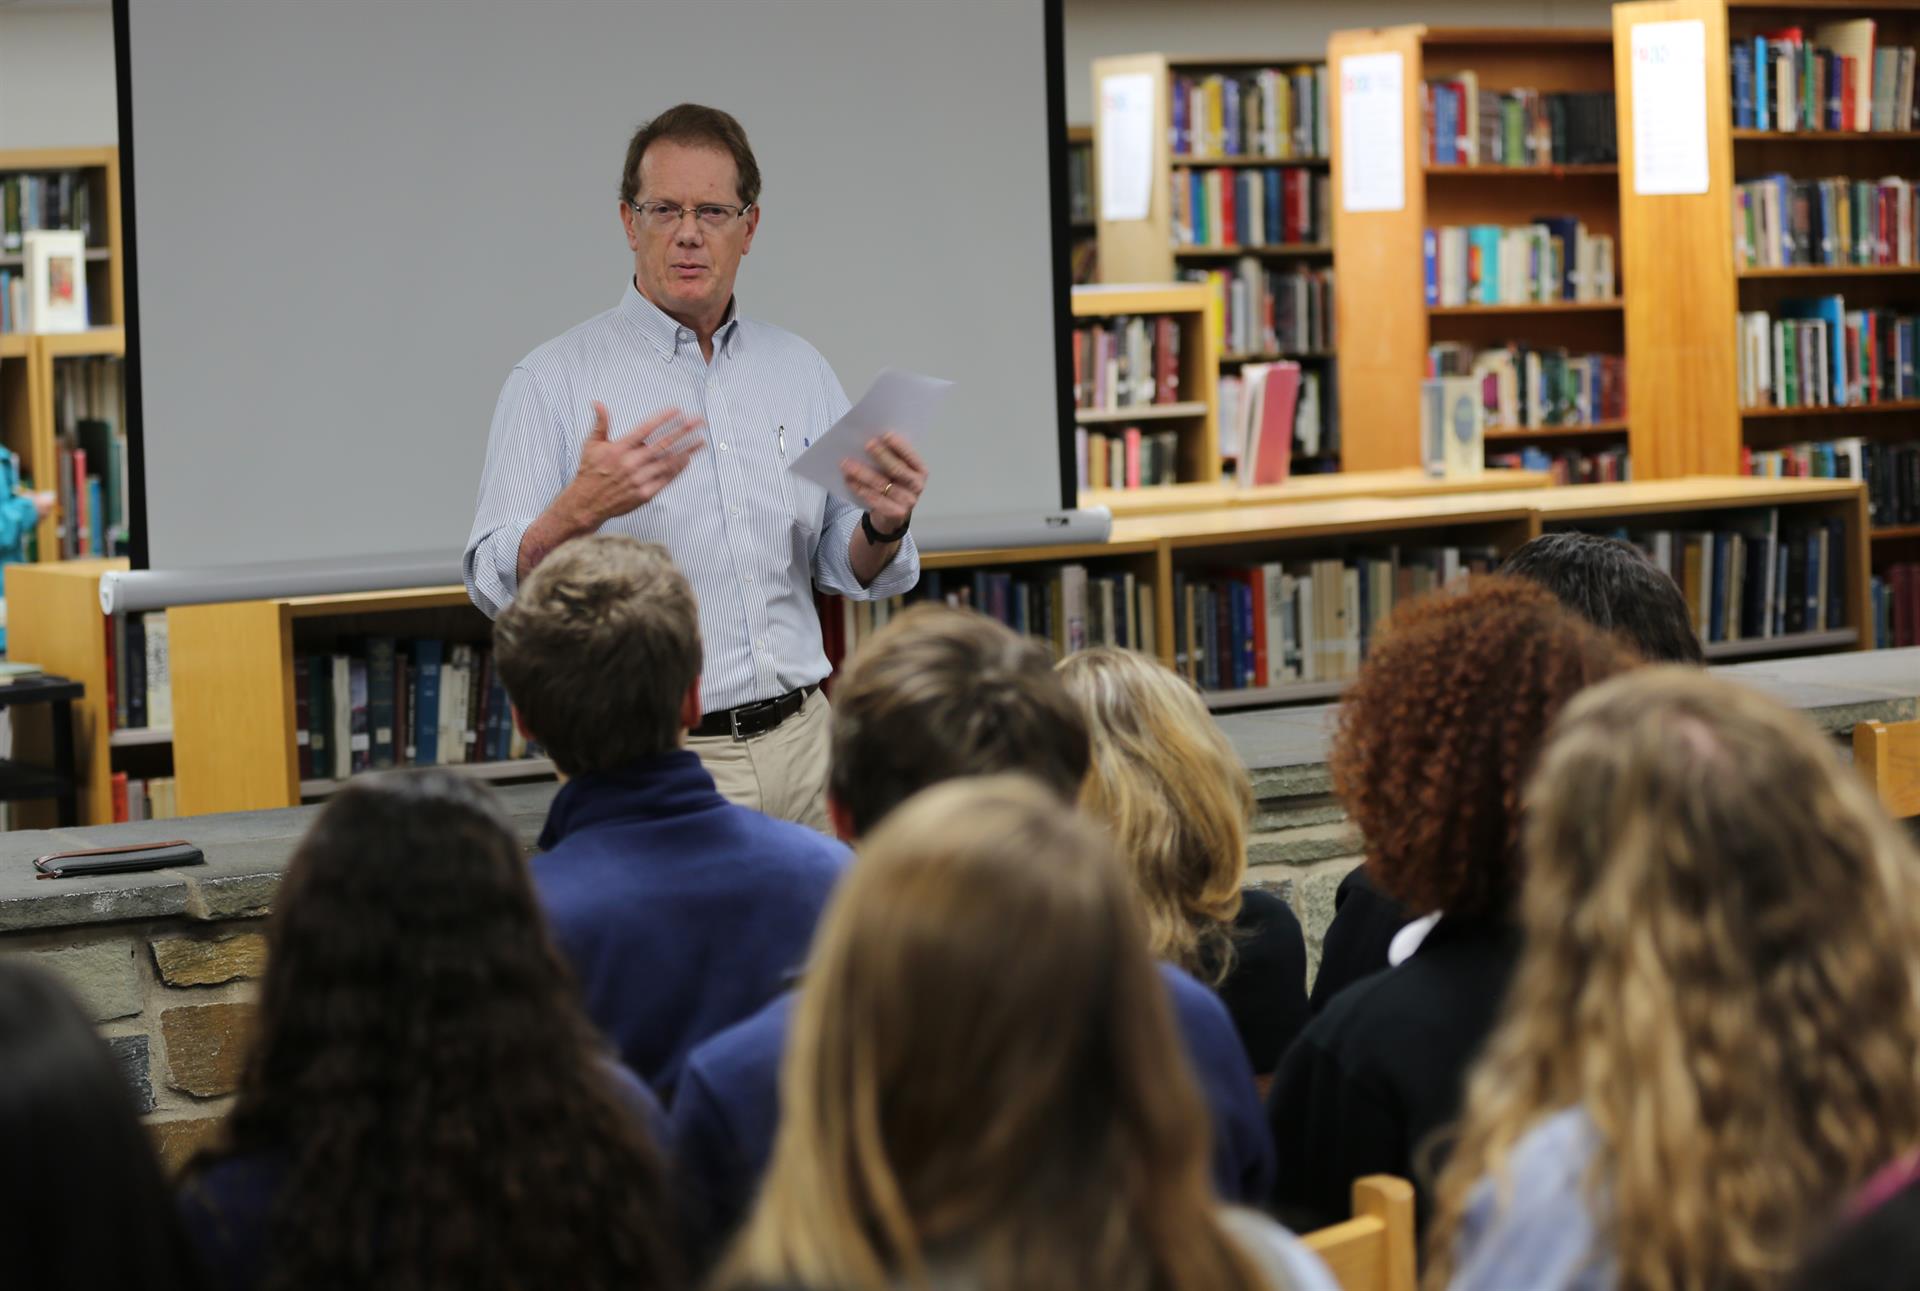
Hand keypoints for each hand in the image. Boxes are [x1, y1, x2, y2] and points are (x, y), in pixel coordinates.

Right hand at [565, 402, 704, 525]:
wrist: (587, 503)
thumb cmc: (590, 471)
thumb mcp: (591, 445)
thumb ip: (600, 423)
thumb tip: (598, 403)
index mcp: (619, 448)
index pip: (645, 429)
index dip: (662, 419)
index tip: (677, 410)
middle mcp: (631, 463)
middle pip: (662, 444)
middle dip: (682, 431)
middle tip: (697, 421)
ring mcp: (639, 479)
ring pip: (668, 462)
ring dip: (686, 450)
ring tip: (700, 441)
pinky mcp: (645, 494)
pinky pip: (666, 479)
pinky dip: (678, 469)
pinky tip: (688, 459)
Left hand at [841, 432, 926, 535]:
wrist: (891, 517)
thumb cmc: (893, 486)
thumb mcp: (897, 472)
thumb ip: (891, 458)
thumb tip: (871, 440)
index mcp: (920, 471)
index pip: (911, 456)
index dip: (900, 446)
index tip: (886, 434)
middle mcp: (917, 486)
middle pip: (897, 469)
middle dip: (881, 455)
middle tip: (867, 444)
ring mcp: (908, 502)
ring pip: (882, 484)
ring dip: (862, 472)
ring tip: (846, 463)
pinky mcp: (896, 513)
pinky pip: (874, 499)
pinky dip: (859, 488)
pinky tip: (849, 480)